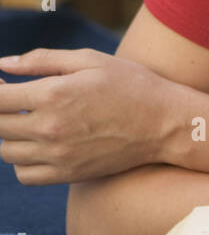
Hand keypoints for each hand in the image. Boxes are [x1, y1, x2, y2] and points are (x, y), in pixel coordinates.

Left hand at [0, 48, 176, 183]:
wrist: (167, 123)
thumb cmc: (132, 85)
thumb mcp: (91, 60)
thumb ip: (42, 60)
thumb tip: (2, 64)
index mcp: (52, 94)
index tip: (4, 84)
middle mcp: (50, 128)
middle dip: (1, 109)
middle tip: (17, 99)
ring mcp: (58, 155)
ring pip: (7, 150)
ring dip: (11, 135)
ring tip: (31, 122)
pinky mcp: (69, 174)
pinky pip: (25, 175)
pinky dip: (22, 162)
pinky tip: (39, 146)